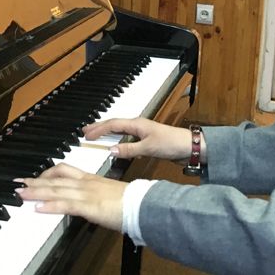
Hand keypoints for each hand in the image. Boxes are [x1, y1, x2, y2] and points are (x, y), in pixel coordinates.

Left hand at [16, 163, 124, 230]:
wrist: (142, 204)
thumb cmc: (130, 201)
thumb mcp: (108, 194)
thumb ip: (95, 195)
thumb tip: (86, 201)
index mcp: (90, 179)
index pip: (64, 170)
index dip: (47, 172)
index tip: (35, 176)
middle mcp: (86, 183)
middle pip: (56, 179)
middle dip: (36, 181)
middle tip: (19, 183)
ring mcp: (87, 194)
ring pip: (57, 190)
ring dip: (37, 191)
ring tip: (21, 193)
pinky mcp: (90, 206)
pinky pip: (66, 204)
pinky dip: (50, 206)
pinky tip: (38, 208)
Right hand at [83, 118, 205, 162]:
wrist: (189, 147)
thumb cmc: (171, 143)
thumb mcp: (148, 147)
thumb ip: (129, 149)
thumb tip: (110, 150)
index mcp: (137, 124)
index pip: (113, 124)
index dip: (99, 129)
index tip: (86, 134)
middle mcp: (138, 126)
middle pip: (114, 124)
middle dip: (99, 127)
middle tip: (85, 131)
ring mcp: (142, 132)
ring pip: (120, 130)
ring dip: (107, 133)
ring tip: (95, 136)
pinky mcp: (146, 140)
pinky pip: (127, 138)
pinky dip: (117, 139)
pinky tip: (114, 145)